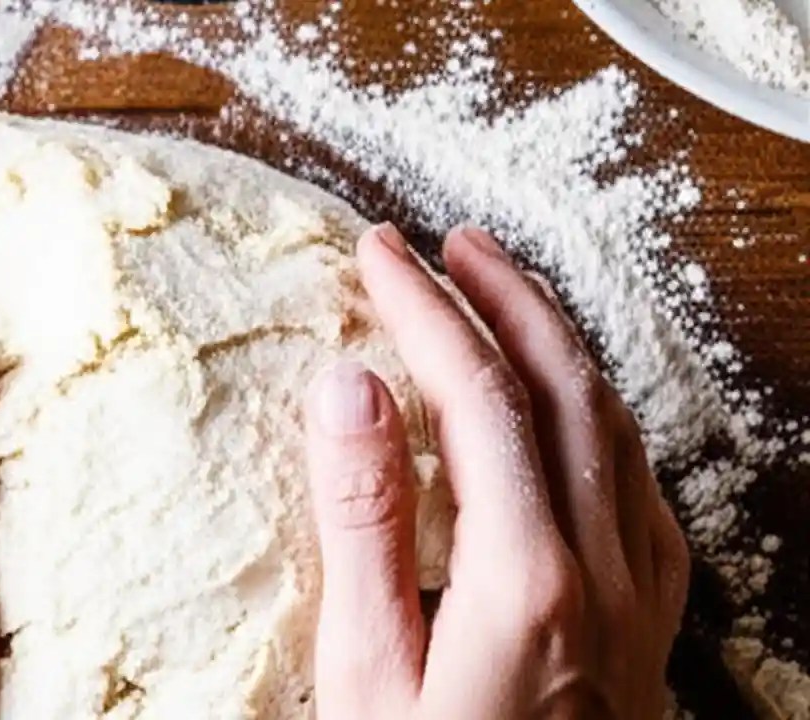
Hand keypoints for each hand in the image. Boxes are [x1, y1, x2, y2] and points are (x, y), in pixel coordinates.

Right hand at [303, 224, 689, 717]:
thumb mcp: (364, 670)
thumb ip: (362, 522)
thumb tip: (352, 387)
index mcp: (525, 576)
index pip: (477, 395)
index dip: (424, 309)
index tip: (377, 254)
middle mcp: (604, 565)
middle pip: (564, 385)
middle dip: (504, 297)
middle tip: (448, 242)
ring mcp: (643, 590)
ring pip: (615, 422)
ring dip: (555, 341)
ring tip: (502, 292)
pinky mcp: (652, 615)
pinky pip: (639, 478)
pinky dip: (597, 410)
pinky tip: (569, 404)